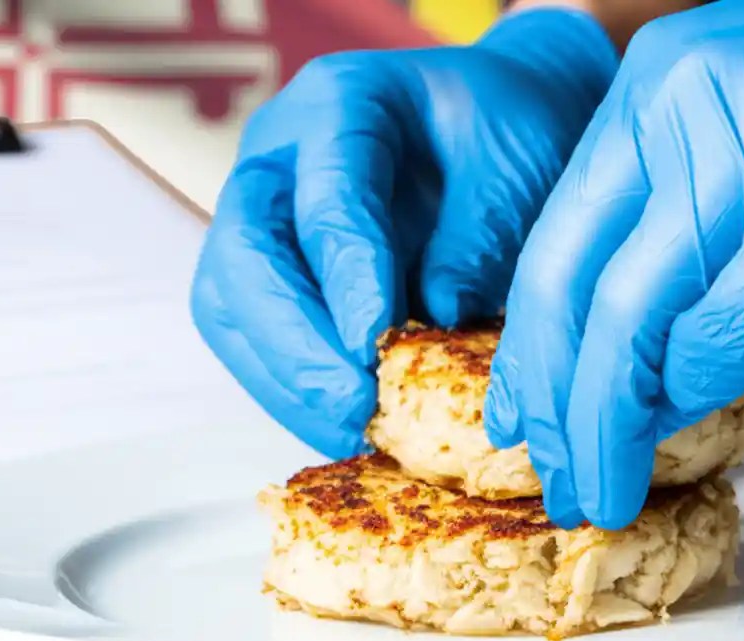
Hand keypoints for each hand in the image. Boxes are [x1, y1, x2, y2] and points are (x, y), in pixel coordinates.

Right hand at [191, 8, 617, 457]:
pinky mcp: (267, 274)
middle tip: (355, 407)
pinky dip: (291, 391)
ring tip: (353, 432)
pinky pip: (250, 338)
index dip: (347, 279)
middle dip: (293, 344)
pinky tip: (343, 425)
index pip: (325, 199)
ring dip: (284, 380)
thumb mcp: (516, 167)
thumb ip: (479, 235)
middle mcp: (278, 158)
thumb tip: (436, 315)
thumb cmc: (506, 135)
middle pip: (243, 255)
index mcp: (339, 104)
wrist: (494, 131)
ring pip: (228, 305)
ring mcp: (262, 217)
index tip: (378, 346)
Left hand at [487, 0, 743, 528]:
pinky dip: (689, 401)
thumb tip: (643, 337)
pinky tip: (677, 435)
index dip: (530, 341)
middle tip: (551, 471)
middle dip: (551, 401)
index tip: (520, 406)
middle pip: (567, 286)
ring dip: (605, 427)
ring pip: (625, 327)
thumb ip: (690, 209)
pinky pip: (714, 343)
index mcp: (660, 83)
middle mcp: (683, 108)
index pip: (556, 237)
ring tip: (601, 488)